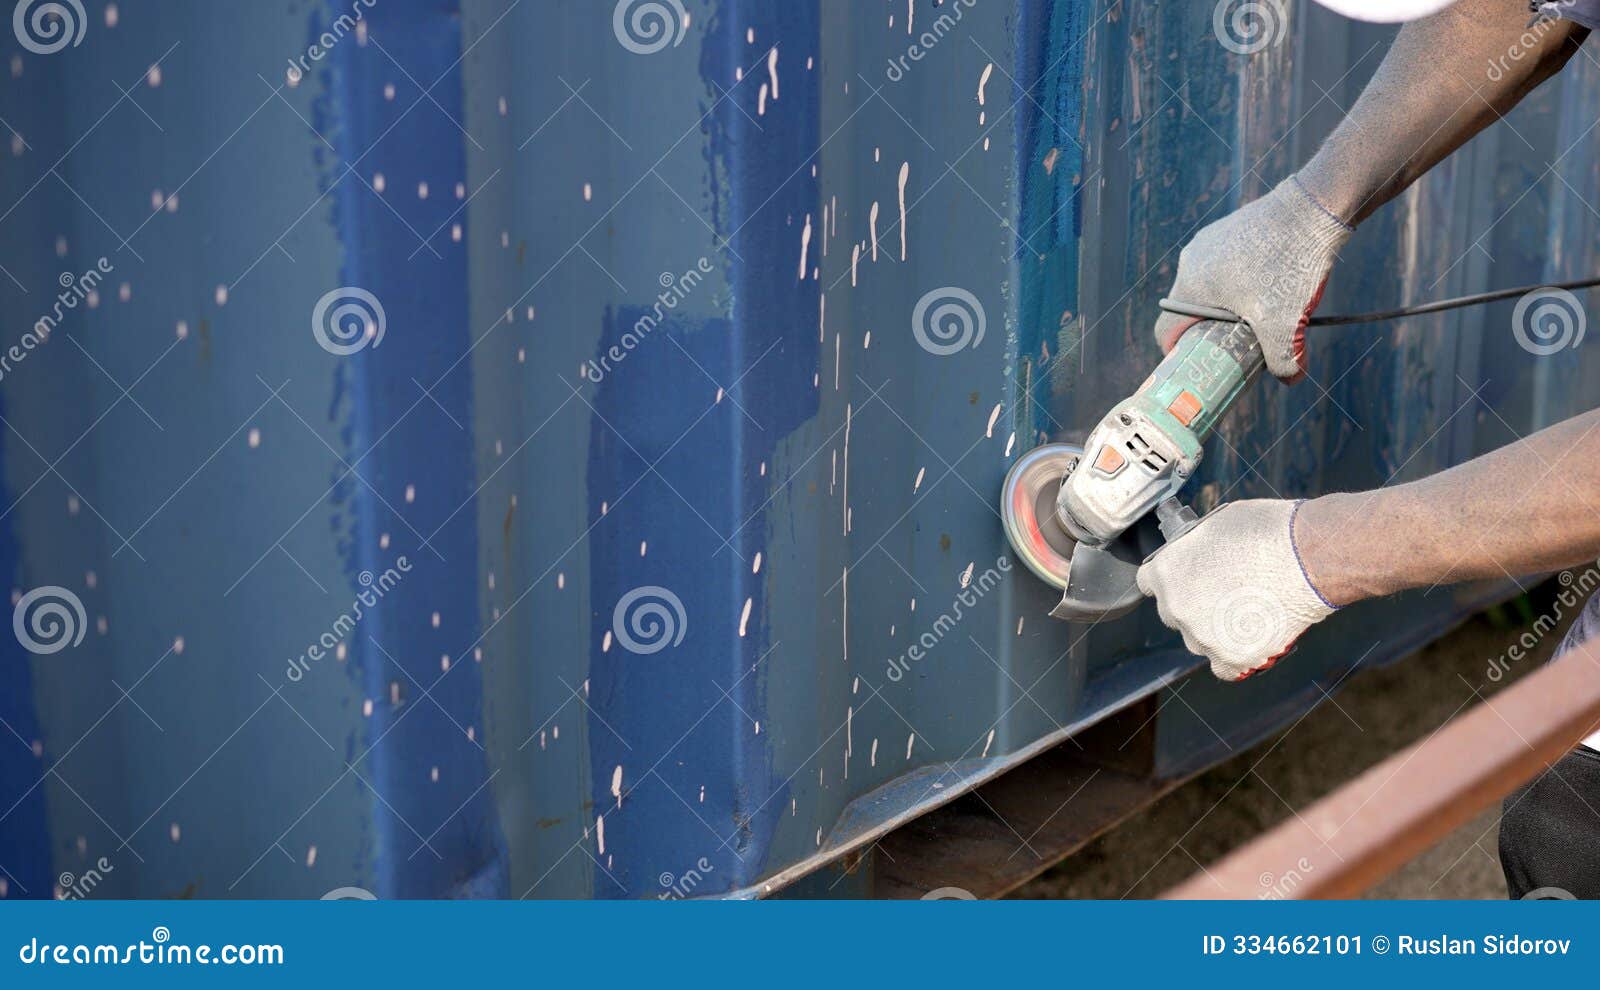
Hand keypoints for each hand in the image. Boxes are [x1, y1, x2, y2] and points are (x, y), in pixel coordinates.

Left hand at [1135, 500, 1338, 680]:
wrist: (1309, 556)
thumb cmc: (1269, 532)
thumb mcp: (1217, 525)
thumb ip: (1196, 547)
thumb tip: (1197, 553)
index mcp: (1166, 571)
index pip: (1149, 582)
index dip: (1171, 579)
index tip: (1187, 578)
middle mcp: (1176, 607)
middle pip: (1174, 612)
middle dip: (1193, 604)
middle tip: (1225, 593)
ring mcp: (1202, 637)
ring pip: (1198, 640)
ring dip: (1215, 630)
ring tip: (1248, 610)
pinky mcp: (1232, 658)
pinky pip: (1224, 667)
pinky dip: (1234, 656)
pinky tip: (1250, 638)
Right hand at [1154, 177, 1351, 383]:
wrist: (1313, 208)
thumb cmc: (1289, 267)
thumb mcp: (1285, 324)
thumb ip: (1284, 361)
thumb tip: (1290, 378)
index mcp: (1190, 287)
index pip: (1167, 330)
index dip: (1179, 352)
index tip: (1201, 362)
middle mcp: (1191, 262)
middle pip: (1191, 309)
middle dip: (1212, 329)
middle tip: (1239, 341)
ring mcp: (1209, 242)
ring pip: (1210, 286)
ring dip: (1229, 303)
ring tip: (1262, 309)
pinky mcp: (1229, 228)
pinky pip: (1226, 264)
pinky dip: (1244, 279)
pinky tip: (1273, 280)